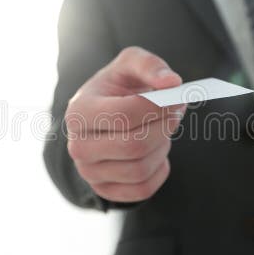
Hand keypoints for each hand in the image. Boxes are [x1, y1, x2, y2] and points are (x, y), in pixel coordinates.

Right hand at [65, 46, 185, 202]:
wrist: (106, 115)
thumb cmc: (118, 87)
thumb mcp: (129, 64)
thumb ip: (150, 65)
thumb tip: (172, 83)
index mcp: (79, 112)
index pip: (122, 115)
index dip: (156, 107)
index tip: (175, 98)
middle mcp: (78, 146)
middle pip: (133, 146)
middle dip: (163, 128)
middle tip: (176, 113)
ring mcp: (88, 172)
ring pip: (140, 169)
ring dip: (162, 147)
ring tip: (162, 130)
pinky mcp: (104, 190)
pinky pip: (143, 189)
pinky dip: (159, 170)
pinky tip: (157, 151)